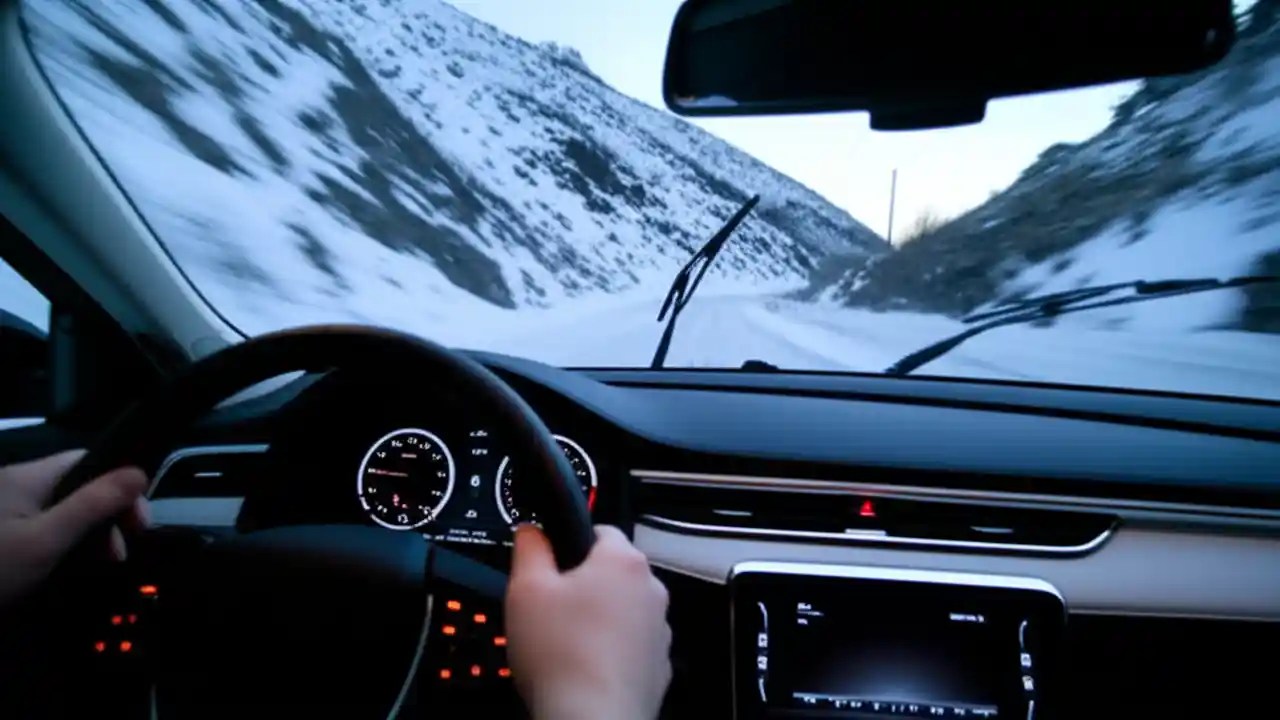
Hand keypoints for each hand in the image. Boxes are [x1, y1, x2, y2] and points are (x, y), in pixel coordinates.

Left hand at [0, 450, 148, 606]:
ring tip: (99, 565)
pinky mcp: (3, 539)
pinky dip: (64, 547)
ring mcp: (7, 513)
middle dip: (107, 517)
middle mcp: (16, 488)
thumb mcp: (46, 540)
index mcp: (27, 477)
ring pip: (64, 513)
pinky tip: (69, 569)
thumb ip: (93, 505)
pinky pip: (44, 531)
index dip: (121, 485)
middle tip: (117, 555)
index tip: (138, 525)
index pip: (88, 461)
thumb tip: (139, 472)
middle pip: (79, 488)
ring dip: (88, 536)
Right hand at [505, 525, 671, 719]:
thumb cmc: (563, 657)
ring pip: (621, 611)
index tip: (549, 565)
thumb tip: (532, 530)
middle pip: (611, 573)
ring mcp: (658, 630)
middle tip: (549, 608)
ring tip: (564, 644)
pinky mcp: (657, 665)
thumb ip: (529, 548)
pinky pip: (629, 646)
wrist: (592, 719)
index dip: (568, 545)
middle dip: (582, 586)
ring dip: (597, 620)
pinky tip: (583, 667)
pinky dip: (609, 652)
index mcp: (623, 562)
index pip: (599, 530)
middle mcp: (650, 591)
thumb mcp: (526, 589)